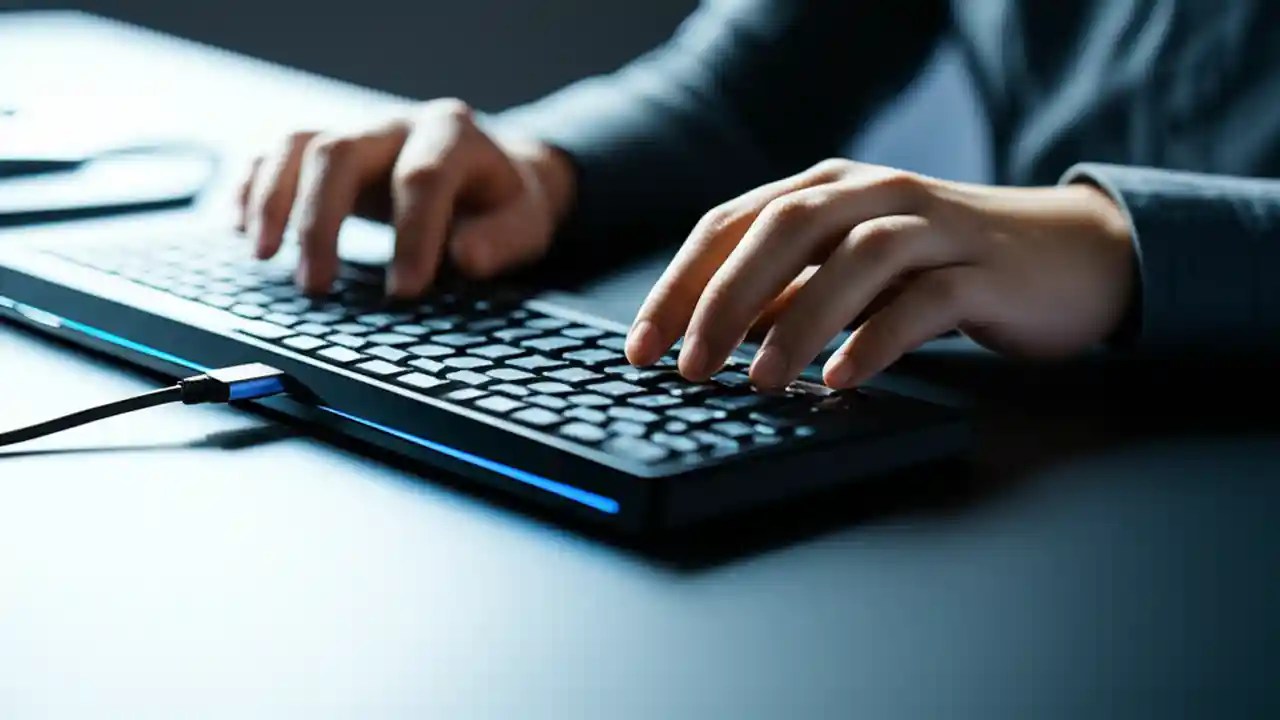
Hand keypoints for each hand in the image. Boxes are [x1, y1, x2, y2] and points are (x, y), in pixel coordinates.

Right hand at [236, 99, 575, 295]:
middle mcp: (394, 125)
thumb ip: (501, 240)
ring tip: (262, 256)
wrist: (489, 173)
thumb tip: (466, 257)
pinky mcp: (324, 149)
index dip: (412, 235)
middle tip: (315, 286)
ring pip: (296, 146)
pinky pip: (274, 155)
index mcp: (451, 134)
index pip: (421, 178)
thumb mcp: (524, 223)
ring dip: (272, 200)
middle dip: (321, 221)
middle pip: (339, 153)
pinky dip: (252, 188)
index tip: (406, 291)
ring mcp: (354, 131)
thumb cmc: (500, 204)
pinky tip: (240, 228)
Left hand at [625, 159, 1135, 388]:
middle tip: (689, 367)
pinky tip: (840, 379)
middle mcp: (874, 193)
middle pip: (784, 227)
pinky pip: (922, 301)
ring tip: (760, 383)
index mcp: (828, 188)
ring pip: (853, 257)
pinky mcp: (982, 271)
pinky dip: (875, 339)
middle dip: (724, 299)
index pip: (732, 223)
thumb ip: (787, 293)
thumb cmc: (941, 267)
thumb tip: (712, 335)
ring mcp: (932, 227)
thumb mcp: (850, 275)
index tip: (642, 347)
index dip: (679, 284)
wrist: (1070, 256)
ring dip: (797, 322)